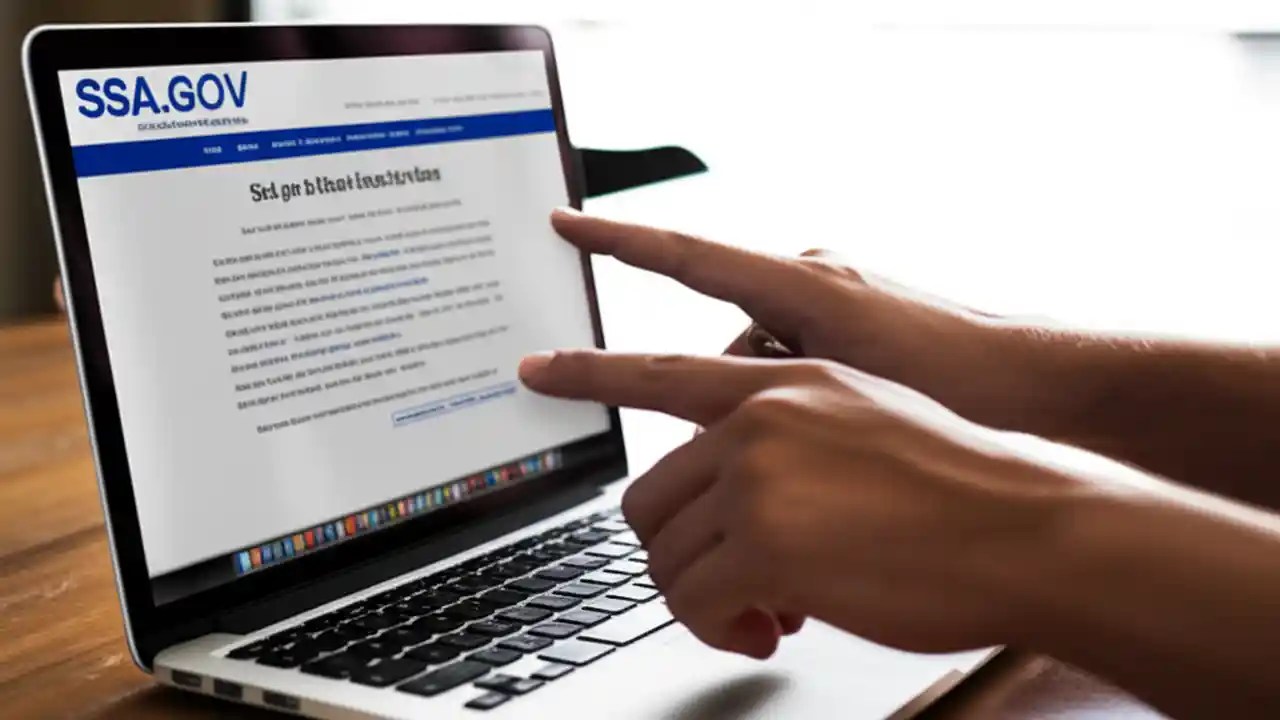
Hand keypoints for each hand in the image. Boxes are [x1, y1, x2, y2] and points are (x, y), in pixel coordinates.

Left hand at [519, 350, 1080, 658]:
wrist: (1028, 529)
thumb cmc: (960, 491)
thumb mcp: (864, 423)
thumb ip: (785, 443)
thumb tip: (727, 499)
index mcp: (782, 382)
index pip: (660, 373)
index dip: (589, 372)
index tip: (534, 369)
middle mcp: (759, 418)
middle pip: (648, 497)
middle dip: (678, 555)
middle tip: (730, 588)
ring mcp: (758, 476)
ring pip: (664, 555)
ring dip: (702, 598)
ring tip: (760, 612)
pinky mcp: (764, 542)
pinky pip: (695, 600)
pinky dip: (720, 628)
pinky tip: (769, 628)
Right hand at [551, 209, 1052, 432]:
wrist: (1057, 395)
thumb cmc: (970, 386)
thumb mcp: (855, 393)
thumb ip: (776, 387)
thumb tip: (724, 402)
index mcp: (805, 286)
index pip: (686, 258)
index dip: (615, 243)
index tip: (560, 227)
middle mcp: (815, 286)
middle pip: (725, 357)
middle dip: (730, 419)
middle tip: (758, 470)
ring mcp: (838, 311)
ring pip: (761, 380)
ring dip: (771, 432)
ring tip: (819, 477)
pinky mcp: (859, 339)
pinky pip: (800, 379)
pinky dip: (803, 422)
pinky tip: (841, 463)